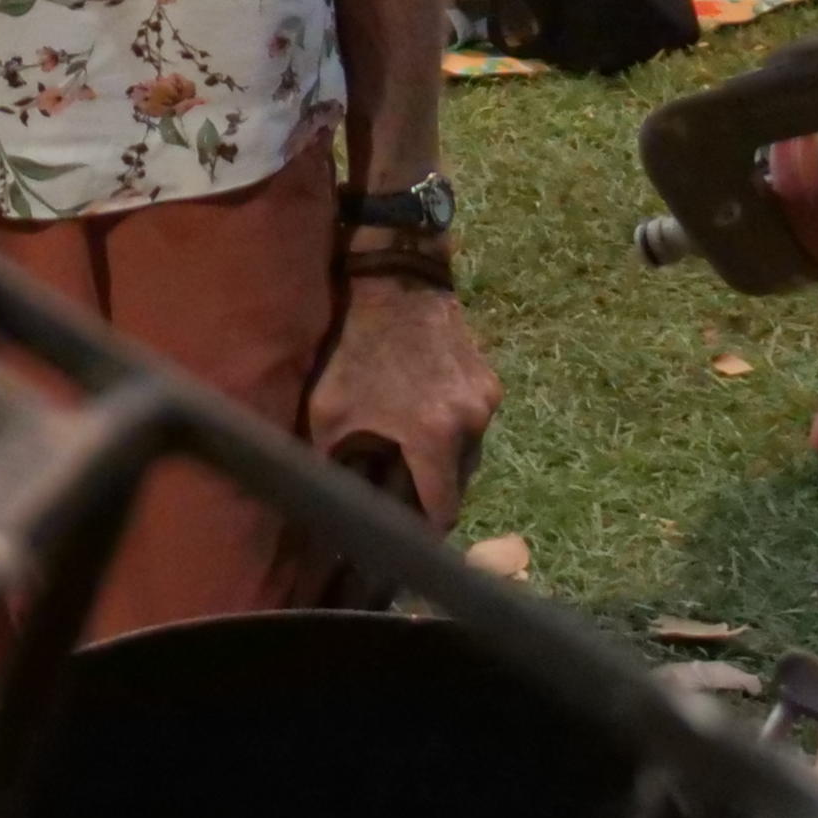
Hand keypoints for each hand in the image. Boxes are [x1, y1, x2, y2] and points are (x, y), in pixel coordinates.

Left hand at [309, 276, 497, 524]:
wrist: (393, 280)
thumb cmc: (353, 347)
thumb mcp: (329, 412)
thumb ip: (336, 467)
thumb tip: (333, 510)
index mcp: (434, 438)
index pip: (442, 512)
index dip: (422, 532)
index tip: (402, 537)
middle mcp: (471, 424)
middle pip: (457, 485)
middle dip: (430, 494)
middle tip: (398, 490)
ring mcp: (485, 400)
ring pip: (467, 454)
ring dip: (441, 461)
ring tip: (407, 451)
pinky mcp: (489, 380)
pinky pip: (470, 423)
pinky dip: (449, 430)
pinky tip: (420, 414)